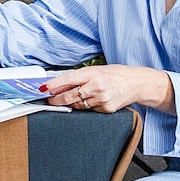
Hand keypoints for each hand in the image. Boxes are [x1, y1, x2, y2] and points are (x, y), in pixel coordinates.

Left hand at [38, 65, 175, 114]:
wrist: (137, 83)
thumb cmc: (115, 74)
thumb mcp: (97, 70)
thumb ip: (79, 77)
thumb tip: (59, 83)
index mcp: (93, 73)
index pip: (68, 79)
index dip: (53, 85)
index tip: (43, 88)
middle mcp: (97, 86)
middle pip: (69, 96)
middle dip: (56, 99)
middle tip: (48, 100)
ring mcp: (102, 99)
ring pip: (77, 105)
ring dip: (69, 104)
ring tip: (65, 100)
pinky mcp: (106, 109)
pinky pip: (88, 110)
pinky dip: (84, 107)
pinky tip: (88, 101)